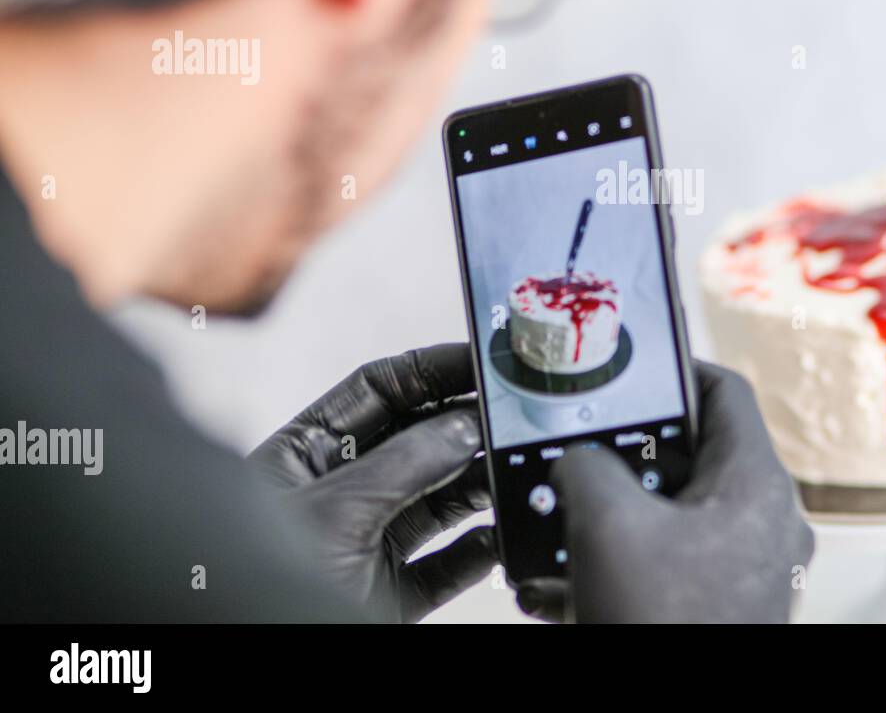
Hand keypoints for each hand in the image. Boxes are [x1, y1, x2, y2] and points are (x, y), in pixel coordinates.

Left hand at [249, 344, 495, 621]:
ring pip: (440, 499)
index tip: (481, 359)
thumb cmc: (250, 591)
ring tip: (515, 469)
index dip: (431, 369)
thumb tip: (464, 424)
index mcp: (306, 454)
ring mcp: (366, 542)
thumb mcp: (332, 513)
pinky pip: (448, 564)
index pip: (377, 389)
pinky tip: (500, 535)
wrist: (239, 657)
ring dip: (480, 485)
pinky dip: (480, 550)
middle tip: (512, 414)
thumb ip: (403, 465)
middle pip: (417, 439)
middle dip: (465, 425)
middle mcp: (340, 491)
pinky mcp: (390, 594)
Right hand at [517, 362, 814, 622]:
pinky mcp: (726, 603)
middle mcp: (766, 522)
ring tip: (567, 515)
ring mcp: (750, 567)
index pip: (725, 393)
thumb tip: (581, 458)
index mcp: (757, 486)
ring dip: (620, 508)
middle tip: (586, 449)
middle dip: (630, 451)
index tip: (631, 367)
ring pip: (679, 509)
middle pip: (697, 453)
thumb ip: (589, 465)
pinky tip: (572, 572)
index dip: (675, 369)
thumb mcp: (608, 526)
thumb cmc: (664, 626)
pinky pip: (675, 557)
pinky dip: (628, 553)